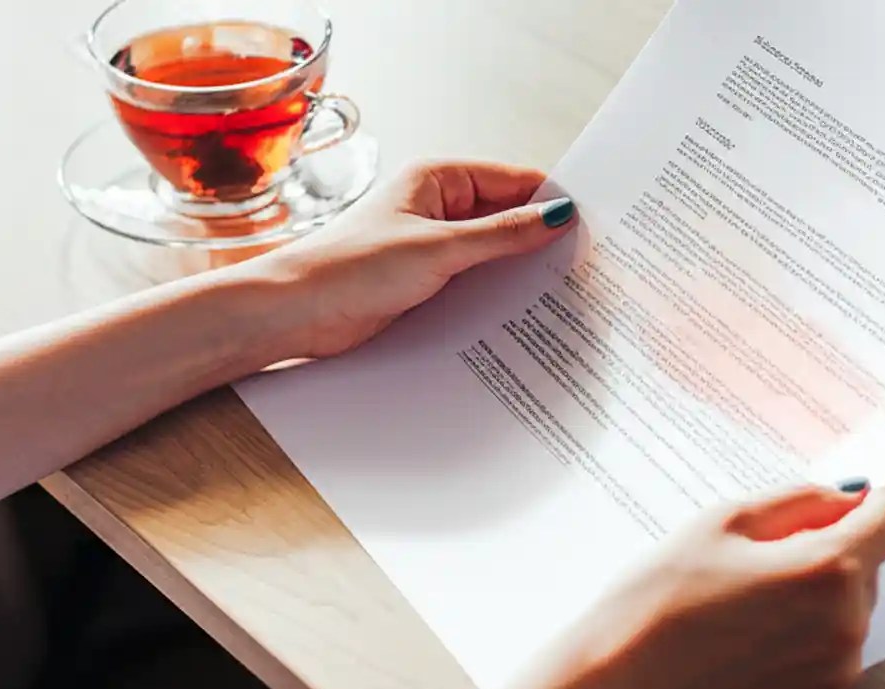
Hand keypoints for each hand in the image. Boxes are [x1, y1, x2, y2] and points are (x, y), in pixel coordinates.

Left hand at [248, 160, 575, 358]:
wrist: (295, 313)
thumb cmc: (350, 268)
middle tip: (584, 264)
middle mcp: (438, 206)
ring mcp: (432, 245)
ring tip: (561, 292)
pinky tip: (521, 312)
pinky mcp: (425, 280)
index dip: (552, 201)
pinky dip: (496, 292)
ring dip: (518, 270)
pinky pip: (474, 280)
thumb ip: (501, 235)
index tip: (590, 226)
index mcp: (438, 178)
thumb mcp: (438, 249)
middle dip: (540, 239)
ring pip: (493, 252)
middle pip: (507, 216)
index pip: (514, 180)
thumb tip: (556, 216)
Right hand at [484, 483, 884, 688]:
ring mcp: (834, 675)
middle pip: (866, 568)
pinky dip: (800, 638)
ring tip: (739, 603)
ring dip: (812, 597)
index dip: (871, 501)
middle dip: (827, 550)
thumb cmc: (657, 604)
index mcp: (826, 571)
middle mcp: (845, 628)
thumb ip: (797, 501)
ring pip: (845, 613)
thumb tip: (846, 494)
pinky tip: (743, 638)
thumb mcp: (720, 523)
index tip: (848, 497)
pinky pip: (827, 654)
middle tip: (758, 554)